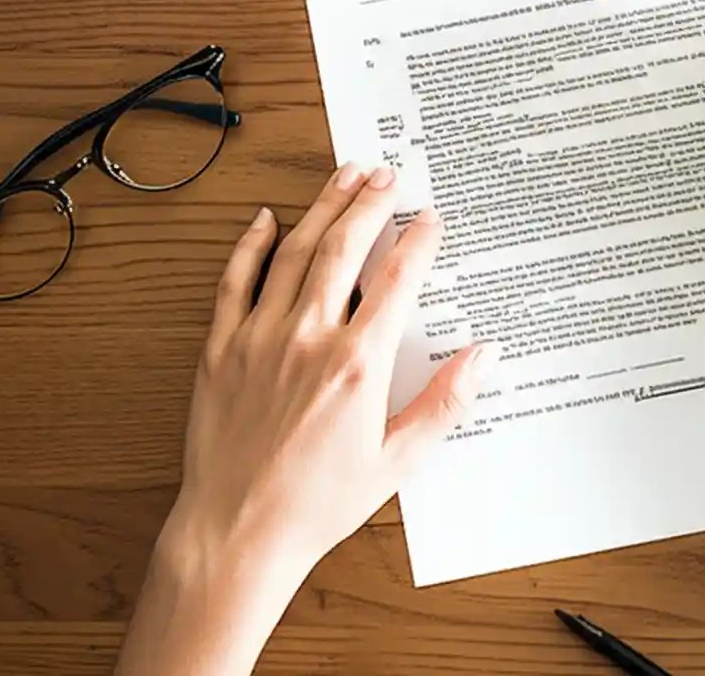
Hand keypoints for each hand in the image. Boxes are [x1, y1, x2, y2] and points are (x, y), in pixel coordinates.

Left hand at [170, 162, 496, 568]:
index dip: (418, 240)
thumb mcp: (398, 461)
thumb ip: (444, 402)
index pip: (397, 280)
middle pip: (345, 247)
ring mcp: (259, 337)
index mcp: (357, 364)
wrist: (239, 531)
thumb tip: (483, 357)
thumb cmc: (318, 503)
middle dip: (370, 203)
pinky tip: (266, 220)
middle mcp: (308, 338)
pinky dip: (251, 244)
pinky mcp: (221, 348)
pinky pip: (235, 280)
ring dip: (322, 207)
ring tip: (343, 176)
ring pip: (295, 251)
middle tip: (386, 174)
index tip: (430, 218)